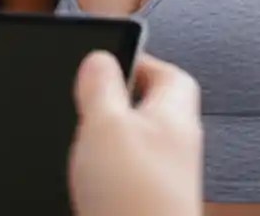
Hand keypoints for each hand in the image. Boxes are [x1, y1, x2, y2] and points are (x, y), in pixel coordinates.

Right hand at [69, 52, 202, 215]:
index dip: (140, 61)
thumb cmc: (133, 196)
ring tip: (83, 139)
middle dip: (121, 99)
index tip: (106, 59)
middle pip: (154, 108)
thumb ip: (100, 87)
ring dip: (112, 137)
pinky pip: (129, 174)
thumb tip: (99, 59)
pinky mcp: (148, 205)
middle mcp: (176, 147)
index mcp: (174, 118)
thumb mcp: (106, 125)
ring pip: (139, 142)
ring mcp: (165, 180)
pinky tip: (88, 177)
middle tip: (87, 97)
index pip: (171, 75)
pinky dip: (109, 169)